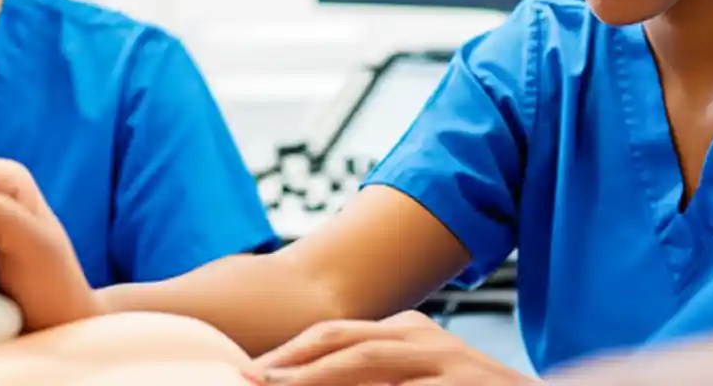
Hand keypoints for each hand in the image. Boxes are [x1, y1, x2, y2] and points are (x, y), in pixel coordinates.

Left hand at [245, 310, 538, 384]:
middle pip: (343, 340)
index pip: (335, 335)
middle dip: (292, 359)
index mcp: (407, 333)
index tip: (248, 373)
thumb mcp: (418, 381)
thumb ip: (372, 379)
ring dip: (319, 375)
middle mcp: (423, 338)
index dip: (289, 354)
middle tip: (248, 377)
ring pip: (368, 360)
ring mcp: (446, 362)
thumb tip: (300, 382)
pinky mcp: (464, 385)